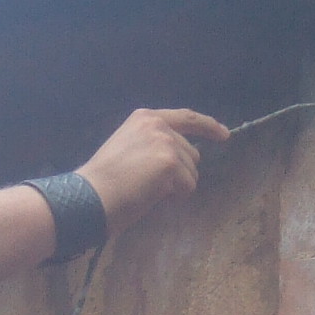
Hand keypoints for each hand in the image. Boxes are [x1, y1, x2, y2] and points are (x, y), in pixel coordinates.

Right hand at [77, 106, 230, 231]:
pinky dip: (174, 197)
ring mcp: (166, 142)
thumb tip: (183, 160)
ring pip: (192, 172)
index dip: (208, 126)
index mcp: (145, 118)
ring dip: (176, 187)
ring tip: (146, 188)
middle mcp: (158, 125)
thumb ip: (154, 145)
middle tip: (148, 184)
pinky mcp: (171, 163)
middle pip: (192, 153)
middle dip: (180, 173)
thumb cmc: (105, 180)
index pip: (186, 117)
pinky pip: (188, 187)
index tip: (224, 134)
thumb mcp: (129, 147)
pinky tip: (151, 194)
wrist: (90, 196)